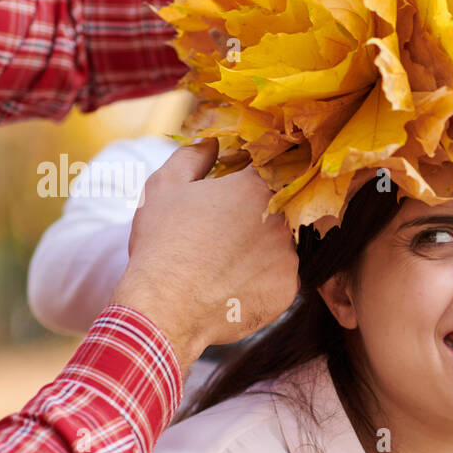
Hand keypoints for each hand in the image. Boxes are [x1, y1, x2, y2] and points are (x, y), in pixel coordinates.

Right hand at [110, 140, 298, 375]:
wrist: (166, 309)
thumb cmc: (162, 244)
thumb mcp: (164, 187)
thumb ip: (193, 156)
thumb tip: (212, 143)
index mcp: (256, 187)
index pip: (271, 167)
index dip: (253, 174)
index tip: (236, 186)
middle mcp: (282, 219)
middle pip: (278, 206)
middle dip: (255, 213)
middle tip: (223, 230)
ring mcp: (289, 256)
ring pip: (280, 243)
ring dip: (259, 246)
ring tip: (223, 261)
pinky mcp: (289, 289)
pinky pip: (279, 277)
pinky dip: (261, 278)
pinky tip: (232, 283)